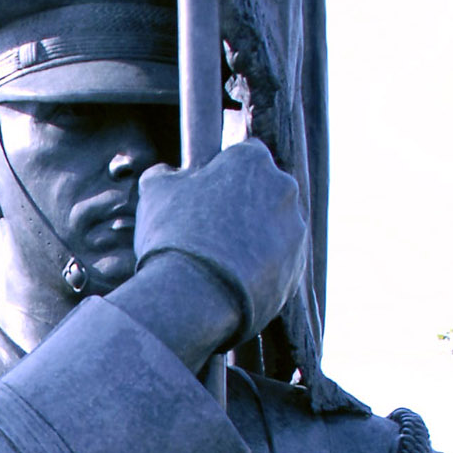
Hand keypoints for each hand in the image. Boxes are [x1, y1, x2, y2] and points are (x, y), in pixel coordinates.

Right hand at [133, 138, 306, 342]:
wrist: (193, 297)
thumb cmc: (173, 235)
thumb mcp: (155, 193)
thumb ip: (166, 175)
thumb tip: (167, 174)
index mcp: (252, 159)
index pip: (244, 155)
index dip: (223, 175)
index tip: (206, 195)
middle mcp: (283, 187)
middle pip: (265, 192)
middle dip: (245, 207)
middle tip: (212, 232)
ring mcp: (294, 229)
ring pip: (274, 229)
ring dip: (254, 240)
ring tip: (220, 264)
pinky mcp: (297, 267)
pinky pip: (278, 264)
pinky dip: (261, 271)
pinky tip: (232, 284)